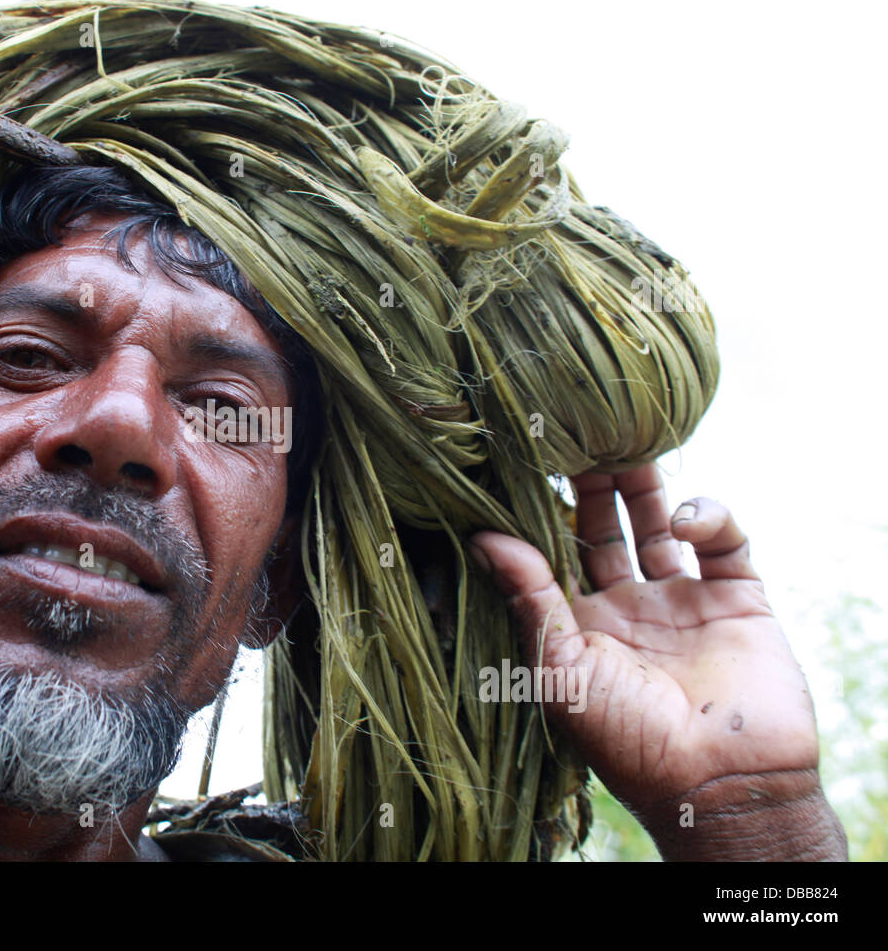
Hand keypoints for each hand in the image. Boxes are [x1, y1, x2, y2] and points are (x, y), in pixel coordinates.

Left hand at [469, 464, 845, 859]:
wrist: (719, 784)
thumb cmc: (624, 736)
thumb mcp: (559, 667)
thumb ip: (528, 597)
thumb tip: (482, 536)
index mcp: (578, 625)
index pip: (552, 552)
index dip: (540, 511)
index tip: (521, 462)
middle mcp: (626, 608)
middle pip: (602, 528)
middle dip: (589, 485)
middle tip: (574, 434)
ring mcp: (681, 601)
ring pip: (658, 525)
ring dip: (644, 485)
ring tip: (624, 444)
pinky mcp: (737, 599)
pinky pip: (723, 542)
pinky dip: (707, 518)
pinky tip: (683, 520)